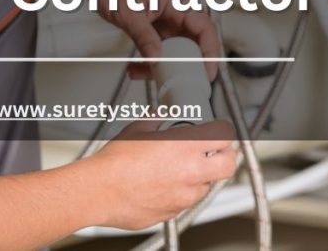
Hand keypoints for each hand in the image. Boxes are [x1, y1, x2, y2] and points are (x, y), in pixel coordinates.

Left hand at [88, 0, 220, 80]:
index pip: (203, 27)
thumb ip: (143, 36)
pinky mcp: (153, 29)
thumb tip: (156, 58)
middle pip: (192, 44)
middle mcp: (174, 12)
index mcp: (176, 1)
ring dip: (162, 67)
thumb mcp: (127, 11)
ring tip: (144, 73)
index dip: (210, 50)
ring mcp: (164, 21)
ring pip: (174, 51)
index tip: (207, 70)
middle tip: (176, 80)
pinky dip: (148, 62)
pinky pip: (158, 51)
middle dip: (184, 65)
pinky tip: (136, 67)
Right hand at [90, 120, 237, 229]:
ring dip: (199, 177)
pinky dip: (180, 193)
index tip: (218, 131)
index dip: (222, 132)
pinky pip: (185, 202)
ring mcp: (184, 196)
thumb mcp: (138, 129)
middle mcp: (191, 173)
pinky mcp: (173, 212)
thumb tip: (159, 116)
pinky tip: (162, 185)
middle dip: (224, 157)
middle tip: (213, 152)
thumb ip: (156, 120)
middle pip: (228, 165)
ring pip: (206, 186)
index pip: (224, 136)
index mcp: (186, 147)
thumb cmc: (115, 163)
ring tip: (178, 170)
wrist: (99, 191)